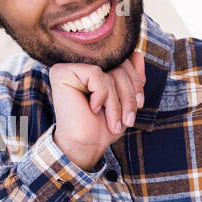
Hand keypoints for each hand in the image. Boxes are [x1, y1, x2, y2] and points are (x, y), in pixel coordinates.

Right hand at [48, 49, 145, 169]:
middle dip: (129, 95)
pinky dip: (102, 96)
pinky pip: (96, 74)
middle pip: (120, 66)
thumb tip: (137, 55)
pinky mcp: (63, 72)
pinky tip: (93, 109)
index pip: (124, 62)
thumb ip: (132, 78)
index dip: (136, 83)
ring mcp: (70, 67)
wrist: (85, 146)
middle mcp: (81, 65)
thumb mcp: (125, 101)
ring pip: (111, 72)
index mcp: (94, 69)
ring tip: (114, 122)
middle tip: (128, 120)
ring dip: (117, 102)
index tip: (138, 105)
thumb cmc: (102, 126)